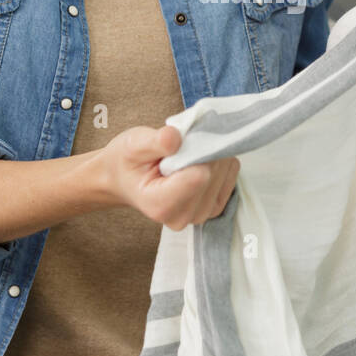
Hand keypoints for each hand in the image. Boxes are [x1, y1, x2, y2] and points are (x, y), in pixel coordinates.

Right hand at [89, 124, 239, 230]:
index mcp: (161, 205)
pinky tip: (199, 159)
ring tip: (187, 153)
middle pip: (213, 174)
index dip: (196, 149)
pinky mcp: (214, 207)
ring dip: (212, 155)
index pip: (199, 176)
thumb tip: (175, 138)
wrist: (124, 178)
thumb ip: (155, 142)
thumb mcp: (133, 144)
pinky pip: (231, 176)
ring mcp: (200, 215)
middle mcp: (183, 217)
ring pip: (226, 173)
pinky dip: (220, 162)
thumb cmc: (128, 162)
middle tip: (182, 144)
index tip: (181, 138)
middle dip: (203, 150)